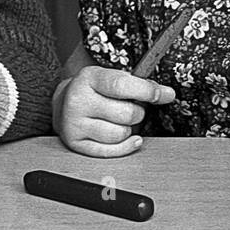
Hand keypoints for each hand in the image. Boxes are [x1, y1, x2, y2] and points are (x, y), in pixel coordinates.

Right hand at [56, 65, 174, 157]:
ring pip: (121, 134)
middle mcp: (78, 101)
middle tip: (129, 108)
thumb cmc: (94, 91)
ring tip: (119, 120)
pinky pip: (111, 151)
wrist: (62, 105)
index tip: (162, 94)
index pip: (121, 85)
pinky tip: (129, 137)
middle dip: (137, 112)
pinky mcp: (76, 144)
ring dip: (128, 129)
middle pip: (127, 114)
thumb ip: (140, 84)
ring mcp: (75, 124)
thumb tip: (167, 94)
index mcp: (88, 78)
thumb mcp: (112, 78)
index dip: (147, 91)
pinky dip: (125, 146)